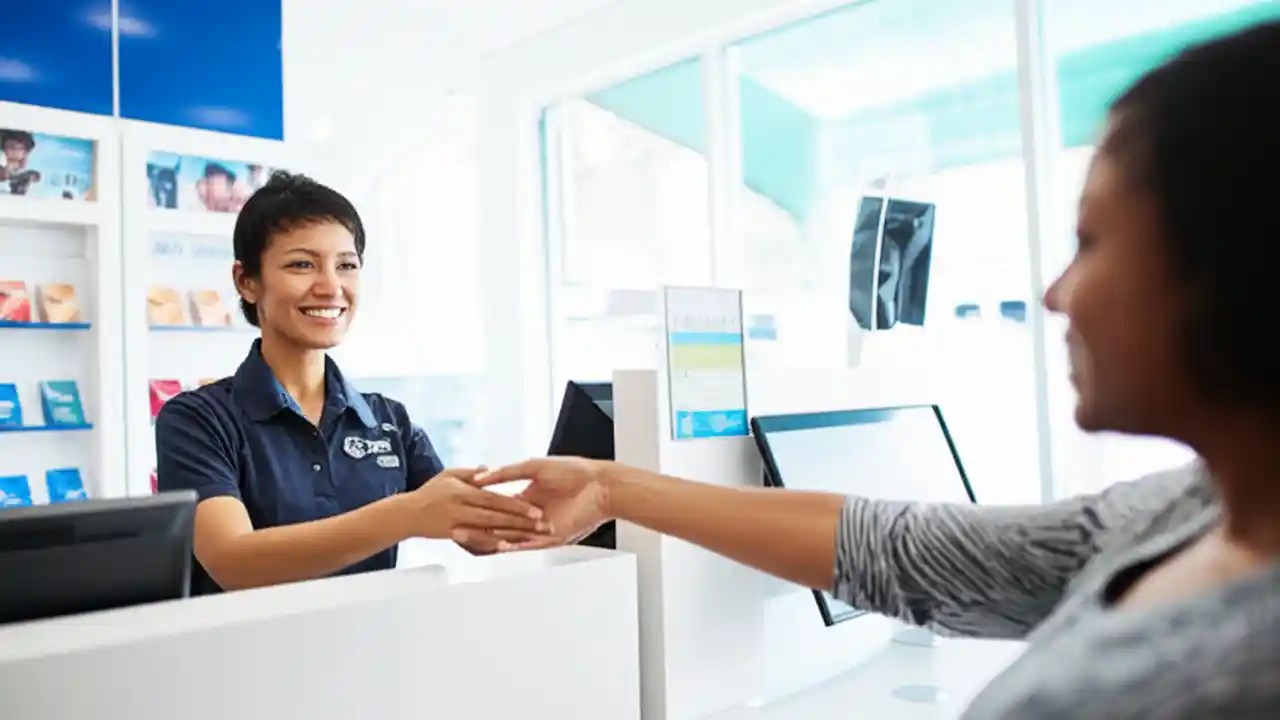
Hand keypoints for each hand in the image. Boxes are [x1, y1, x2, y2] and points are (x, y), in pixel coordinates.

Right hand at [399, 467, 552, 541]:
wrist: (406, 514)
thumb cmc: (429, 492)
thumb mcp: (449, 474)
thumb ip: (472, 473)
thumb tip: (491, 470)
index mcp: (464, 490)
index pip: (495, 498)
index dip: (516, 505)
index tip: (535, 509)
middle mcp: (461, 507)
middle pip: (496, 515)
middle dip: (520, 520)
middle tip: (541, 523)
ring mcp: (457, 523)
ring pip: (489, 530)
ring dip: (511, 534)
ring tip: (532, 537)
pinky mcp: (454, 536)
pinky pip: (476, 541)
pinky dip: (491, 544)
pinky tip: (506, 547)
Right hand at [472, 457, 612, 551]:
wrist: (599, 484)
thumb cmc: (571, 471)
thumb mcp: (533, 467)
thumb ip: (507, 472)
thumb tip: (481, 475)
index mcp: (525, 497)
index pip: (496, 506)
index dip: (478, 508)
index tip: (458, 510)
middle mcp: (530, 515)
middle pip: (500, 524)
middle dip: (479, 527)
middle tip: (457, 530)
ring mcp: (540, 528)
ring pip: (511, 537)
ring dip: (492, 540)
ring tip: (471, 542)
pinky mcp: (552, 538)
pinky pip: (530, 545)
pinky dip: (514, 546)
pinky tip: (499, 547)